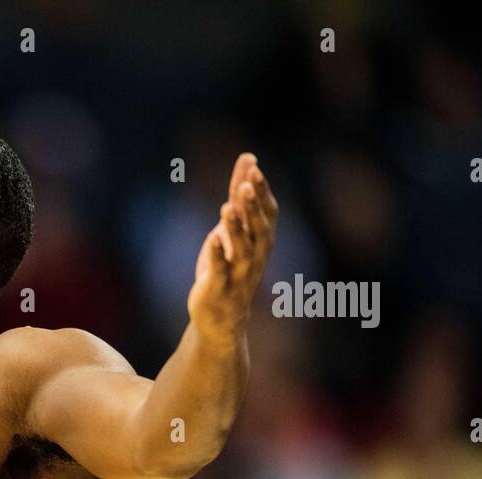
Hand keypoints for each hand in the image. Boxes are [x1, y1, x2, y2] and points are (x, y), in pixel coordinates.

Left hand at [187, 153, 278, 341]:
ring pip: (242, 249)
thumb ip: (240, 195)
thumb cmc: (229, 267)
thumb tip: (248, 158)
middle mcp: (256, 256)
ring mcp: (239, 274)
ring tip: (226, 206)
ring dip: (235, 227)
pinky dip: (218, 255)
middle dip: (253, 206)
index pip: (268, 213)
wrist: (220, 317)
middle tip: (246, 183)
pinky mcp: (219, 288)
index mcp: (262, 242)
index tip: (254, 169)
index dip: (262, 192)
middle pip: (259, 228)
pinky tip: (213, 240)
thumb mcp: (233, 228)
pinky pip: (221, 271)